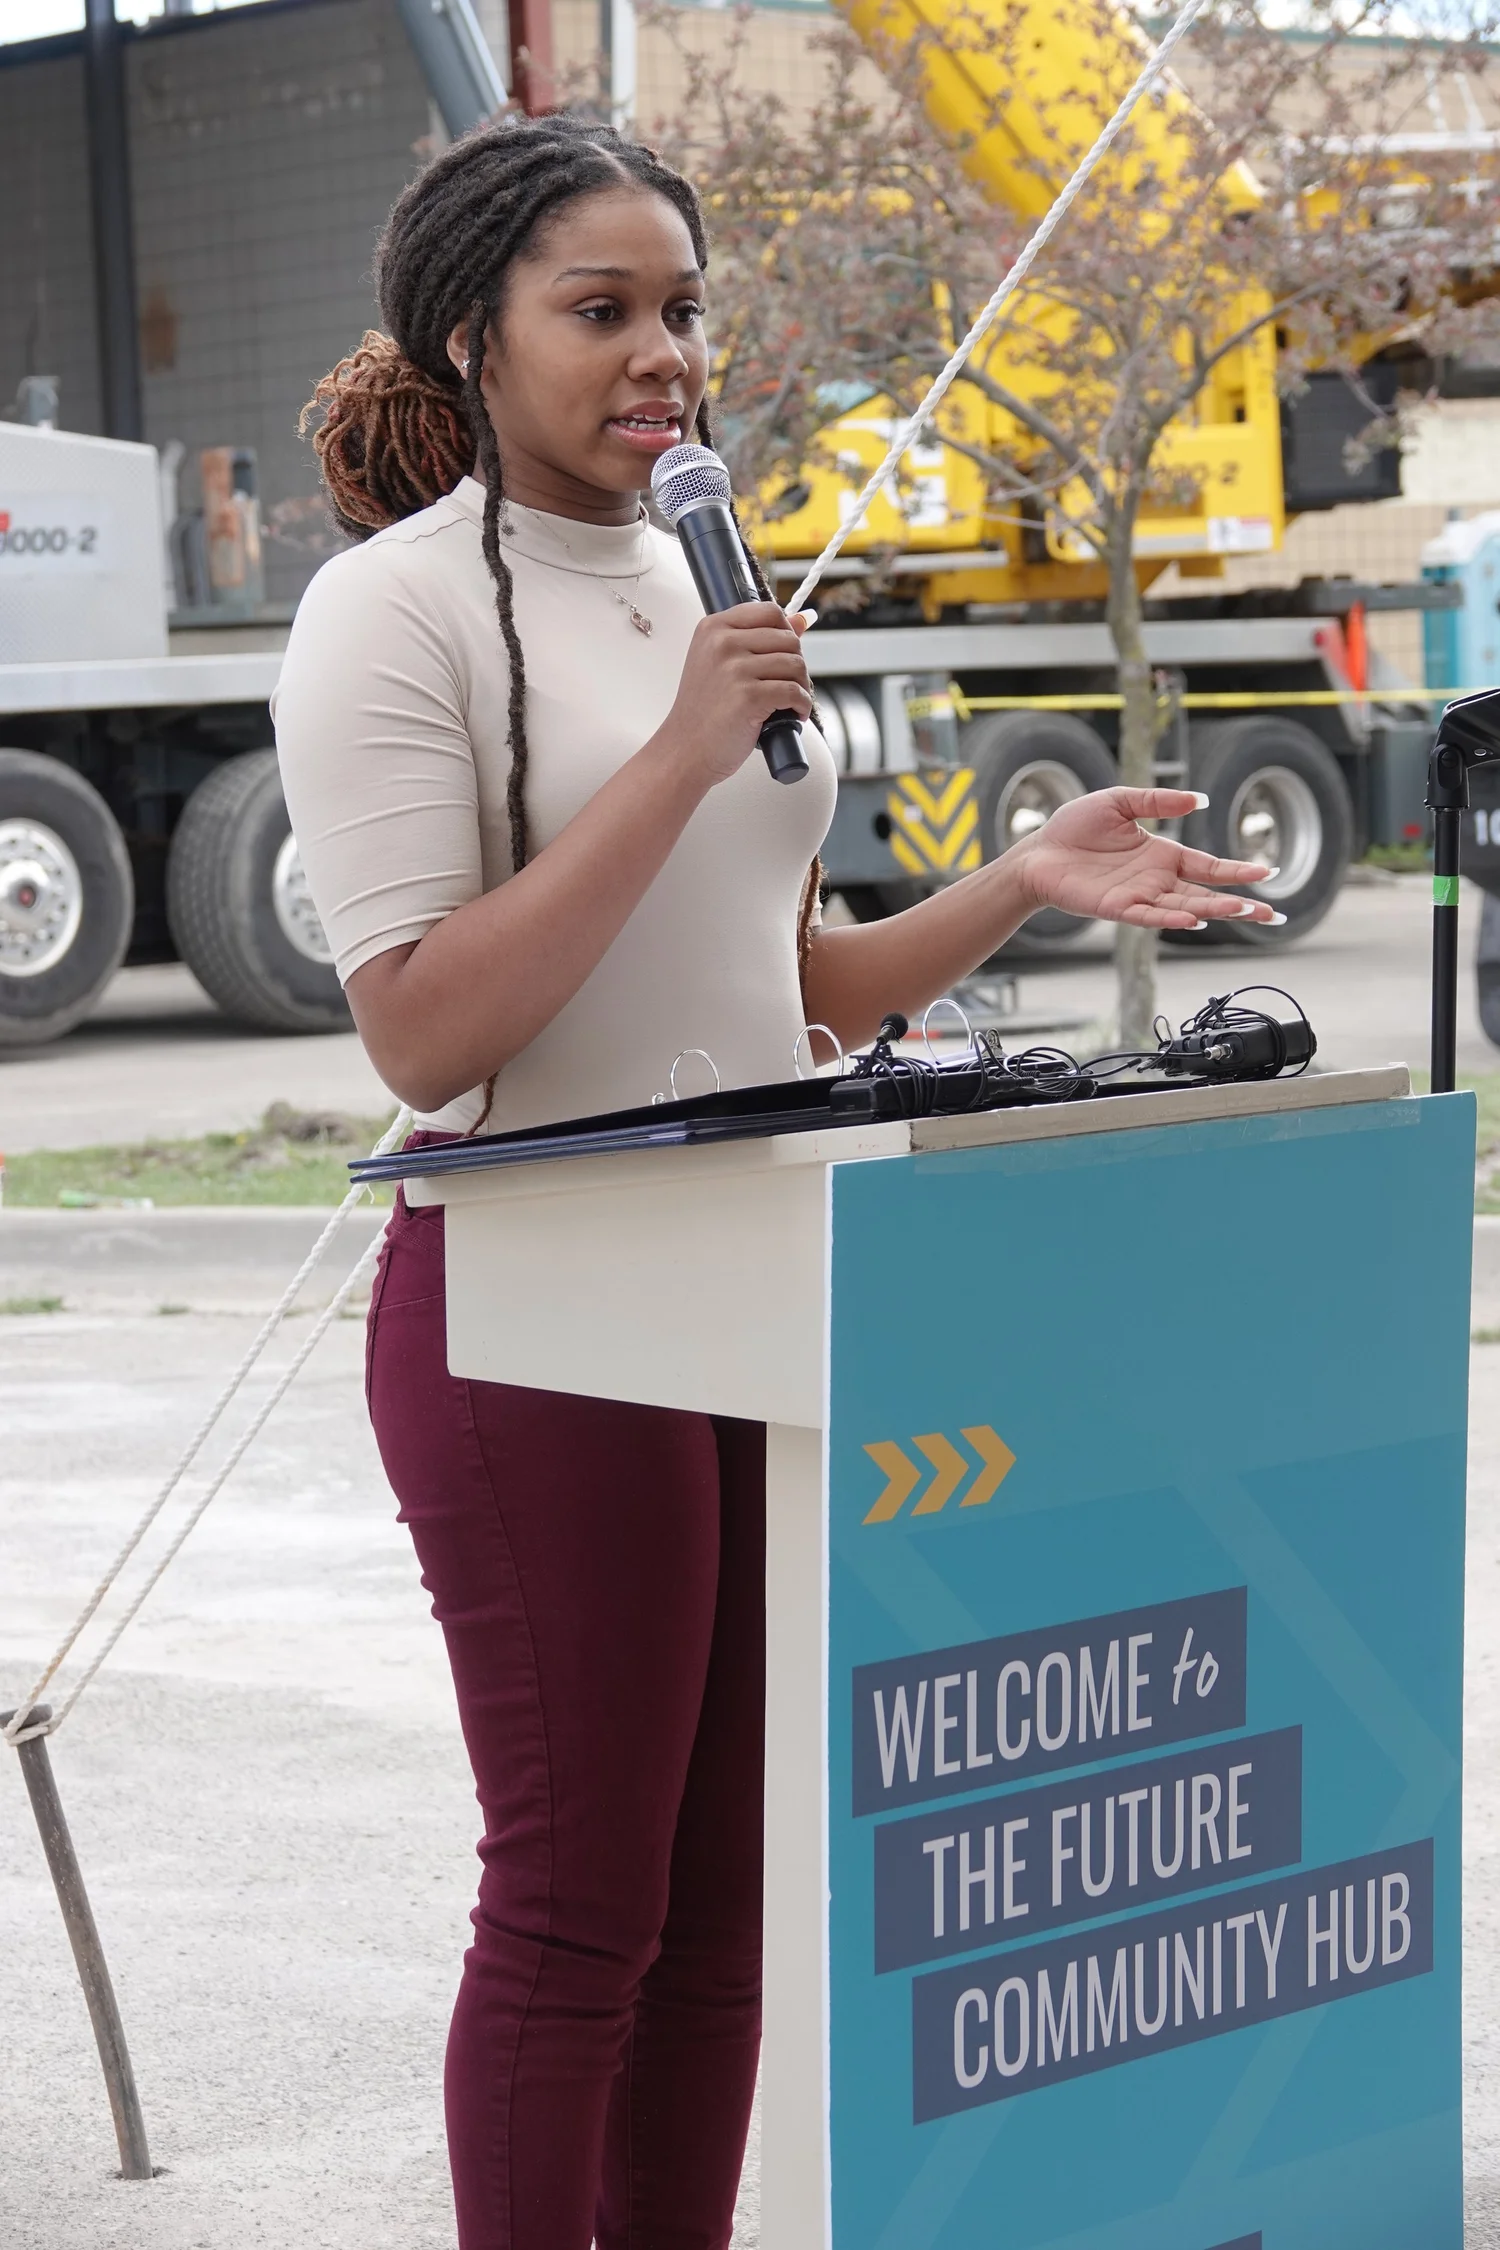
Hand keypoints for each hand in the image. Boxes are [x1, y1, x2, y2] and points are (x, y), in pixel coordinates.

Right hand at [652, 603, 812, 786]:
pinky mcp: (748, 697)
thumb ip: (759, 637)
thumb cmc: (703, 711)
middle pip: (788, 639)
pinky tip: (793, 714)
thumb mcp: (721, 663)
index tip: (784, 655)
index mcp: (713, 628)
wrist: (685, 749)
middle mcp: (722, 643)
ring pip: (795, 665)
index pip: (770, 612)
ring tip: (790, 702)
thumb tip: (804, 619)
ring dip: (802, 687)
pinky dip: (801, 705)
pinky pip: (794, 692)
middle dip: (797, 665)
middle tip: (788, 686)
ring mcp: (734, 669)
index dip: (787, 634)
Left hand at [1012, 787, 1281, 928]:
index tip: (1269, 872)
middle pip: (1207, 894)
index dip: (1238, 870)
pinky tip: (1194, 918)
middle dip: (1241, 903)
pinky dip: (1171, 916)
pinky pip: (1149, 915)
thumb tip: (1199, 799)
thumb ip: (1158, 801)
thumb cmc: (1076, 827)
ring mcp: (1139, 896)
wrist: (1039, 850)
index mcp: (1163, 855)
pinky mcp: (1116, 907)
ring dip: (1215, 909)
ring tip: (1245, 911)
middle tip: (1274, 912)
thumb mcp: (1120, 801)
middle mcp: (1156, 880)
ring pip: (1185, 906)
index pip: (1209, 866)